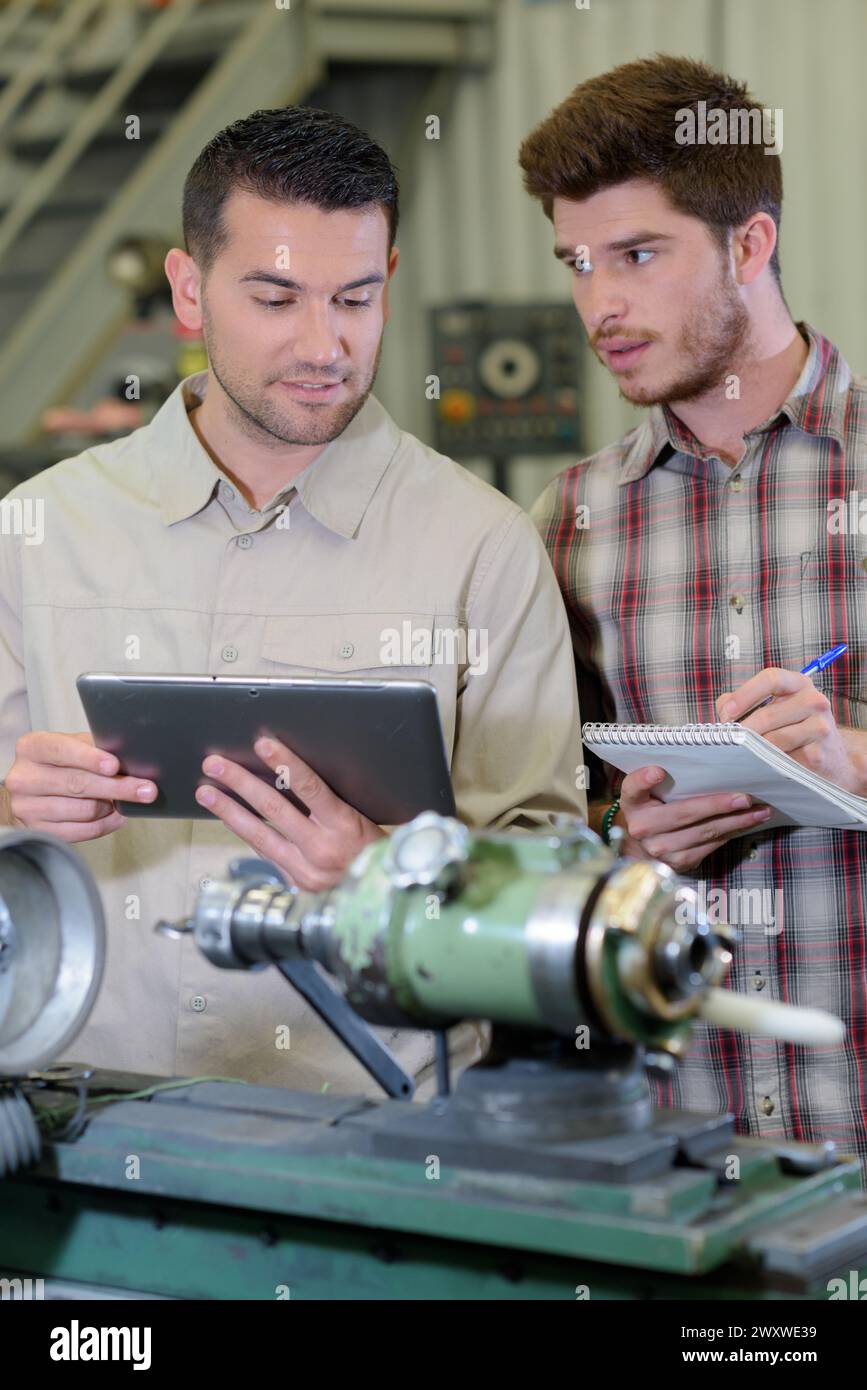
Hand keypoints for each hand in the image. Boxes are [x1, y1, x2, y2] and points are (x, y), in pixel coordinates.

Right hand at [3, 731, 156, 841]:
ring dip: (111, 807)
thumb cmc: (60, 764)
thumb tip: (130, 756)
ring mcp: (27, 807)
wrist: (33, 792)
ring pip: (84, 810)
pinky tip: (116, 815)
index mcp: (32, 748)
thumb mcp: (72, 746)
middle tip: (147, 790)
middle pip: (77, 784)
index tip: (114, 765)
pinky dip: (106, 824)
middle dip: (118, 787)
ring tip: (125, 801)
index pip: (62, 750)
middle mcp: (24, 778)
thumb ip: (95, 747)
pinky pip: (82, 831)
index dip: (90, 758)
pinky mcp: (38, 830)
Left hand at [195, 735, 384, 889]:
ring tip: (207, 793)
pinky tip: (230, 818)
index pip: (309, 787)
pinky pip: (266, 853)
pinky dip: (247, 834)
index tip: (262, 744)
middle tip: (215, 765)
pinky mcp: (294, 884)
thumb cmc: (373, 853)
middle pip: (273, 808)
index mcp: (343, 825)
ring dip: (229, 810)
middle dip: (240, 783)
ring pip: (259, 834)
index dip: (284, 763)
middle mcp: (321, 848)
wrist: (380, 898)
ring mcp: (305, 870)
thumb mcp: (361, 820)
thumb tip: (292, 776)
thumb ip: (329, 804)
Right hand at [618, 765, 771, 873]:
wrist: (640, 847)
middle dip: (718, 805)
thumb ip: (657, 780)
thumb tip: (694, 766)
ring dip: (735, 822)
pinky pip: (710, 846)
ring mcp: (661, 850)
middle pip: (684, 814)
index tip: (658, 771)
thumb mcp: (645, 793)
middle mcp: (642, 828)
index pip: (633, 789)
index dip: (644, 780)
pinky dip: (730, 833)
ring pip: (704, 833)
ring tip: (758, 812)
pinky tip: (745, 824)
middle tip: (744, 798)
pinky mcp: (678, 863)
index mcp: (632, 804)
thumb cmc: (650, 810)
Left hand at [717, 667, 866, 794]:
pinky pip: (783, 760)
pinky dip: (768, 764)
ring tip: (744, 754)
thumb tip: (724, 711)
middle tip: (728, 741)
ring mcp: (820, 727)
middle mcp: (814, 700)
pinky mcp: (819, 754)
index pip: (771, 678)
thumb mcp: (773, 708)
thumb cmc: (792, 729)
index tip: (727, 713)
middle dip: (743, 730)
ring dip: (754, 749)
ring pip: (774, 739)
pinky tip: (764, 766)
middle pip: (767, 714)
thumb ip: (744, 704)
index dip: (744, 694)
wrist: (831, 758)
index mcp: (798, 684)